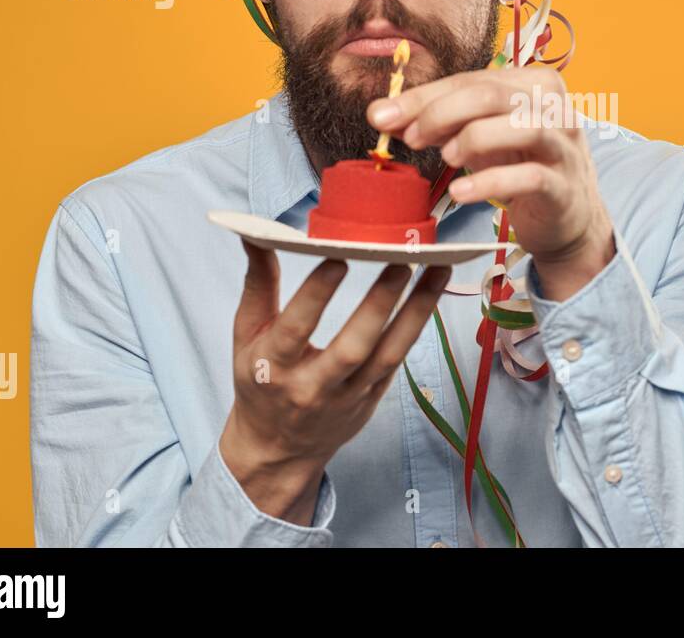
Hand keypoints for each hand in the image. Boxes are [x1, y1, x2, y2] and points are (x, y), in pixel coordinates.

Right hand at [219, 239, 449, 524]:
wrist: (278, 448)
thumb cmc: (260, 380)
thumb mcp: (246, 336)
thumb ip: (257, 285)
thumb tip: (254, 235)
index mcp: (272, 367)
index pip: (295, 329)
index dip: (316, 295)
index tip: (339, 258)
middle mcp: (311, 386)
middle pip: (351, 348)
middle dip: (378, 305)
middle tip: (401, 262)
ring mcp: (347, 396)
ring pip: (387, 355)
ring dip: (416, 312)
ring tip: (437, 271)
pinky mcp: (372, 398)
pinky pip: (398, 360)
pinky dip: (416, 327)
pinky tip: (432, 293)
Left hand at [367, 64, 615, 301]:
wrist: (566, 217)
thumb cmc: (520, 165)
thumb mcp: (477, 137)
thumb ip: (435, 122)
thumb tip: (380, 113)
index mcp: (534, 83)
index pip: (472, 79)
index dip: (424, 96)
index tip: (383, 116)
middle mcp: (555, 108)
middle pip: (493, 95)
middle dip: (441, 113)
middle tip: (411, 138)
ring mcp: (565, 147)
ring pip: (522, 126)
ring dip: (472, 139)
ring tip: (445, 159)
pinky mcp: (564, 186)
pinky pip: (530, 177)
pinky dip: (490, 182)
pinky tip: (461, 191)